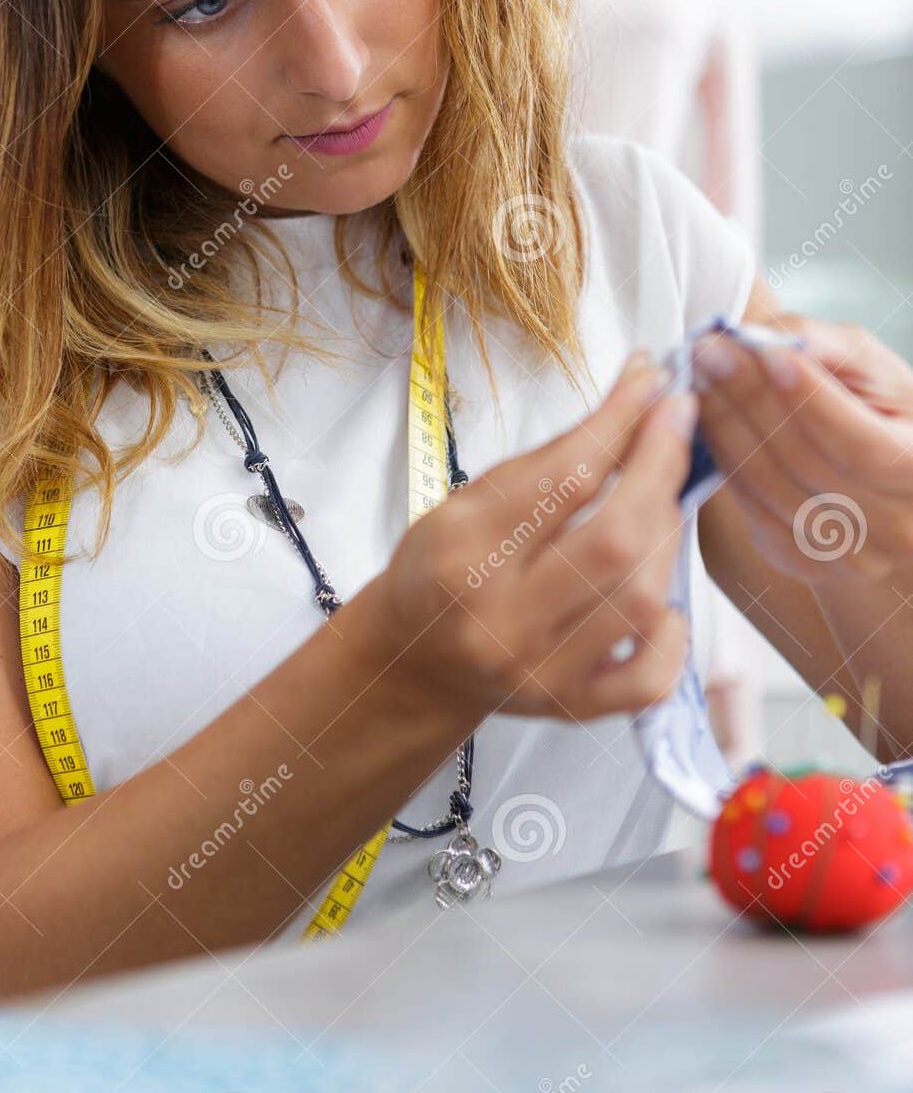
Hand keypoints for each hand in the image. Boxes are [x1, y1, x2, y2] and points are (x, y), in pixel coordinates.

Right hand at [375, 351, 700, 719]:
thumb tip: (635, 394)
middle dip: (659, 470)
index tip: (655, 384)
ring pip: (640, 600)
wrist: (415, 660)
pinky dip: (671, 633)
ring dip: (666, 538)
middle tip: (676, 426)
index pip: (563, 478)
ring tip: (659, 504)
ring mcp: (540, 671)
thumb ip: (553, 457)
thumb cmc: (443, 568)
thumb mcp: (470, 500)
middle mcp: (501, 619)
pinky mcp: (571, 708)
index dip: (621, 423)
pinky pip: (649, 676)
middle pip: (613, 542)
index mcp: (464, 553)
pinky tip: (659, 601)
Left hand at [691, 314, 912, 584]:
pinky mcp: (804, 563)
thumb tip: (770, 337)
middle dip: (751, 400)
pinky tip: (703, 419)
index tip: (765, 351)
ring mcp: (851, 558)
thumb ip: (828, 348)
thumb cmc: (880, 410)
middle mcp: (898, 527)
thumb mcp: (873, 370)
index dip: (811, 399)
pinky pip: (751, 510)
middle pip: (806, 465)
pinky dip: (723, 460)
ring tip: (698, 375)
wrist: (875, 474)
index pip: (862, 443)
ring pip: (770, 488)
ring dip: (725, 426)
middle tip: (707, 350)